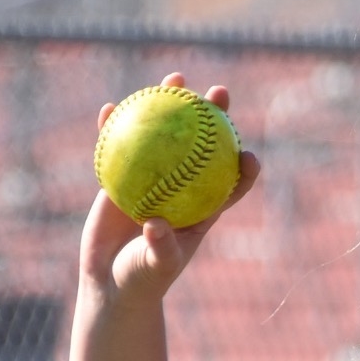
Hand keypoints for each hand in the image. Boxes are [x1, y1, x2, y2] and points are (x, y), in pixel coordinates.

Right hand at [79, 72, 259, 306]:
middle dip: (215, 118)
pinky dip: (116, 128)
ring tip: (173, 79)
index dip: (244, 168)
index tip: (248, 154)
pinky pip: (120, 147)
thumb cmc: (142, 278)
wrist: (111, 282)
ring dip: (170, 106)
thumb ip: (160, 248)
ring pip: (165, 136)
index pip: (232, 184)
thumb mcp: (155, 266)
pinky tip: (111, 108)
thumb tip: (155, 224)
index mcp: (203, 209)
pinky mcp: (121, 177)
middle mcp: (182, 187)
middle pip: (204, 146)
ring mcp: (153, 178)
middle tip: (219, 92)